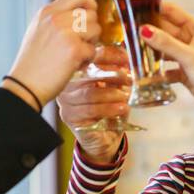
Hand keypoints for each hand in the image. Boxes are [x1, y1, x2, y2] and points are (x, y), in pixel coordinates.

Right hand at [3, 0, 100, 109]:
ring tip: (77, 54)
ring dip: (91, 44)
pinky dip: (87, 60)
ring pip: (96, 29)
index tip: (90, 15)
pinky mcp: (74, 50)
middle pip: (91, 13)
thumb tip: (80, 11)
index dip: (90, 4)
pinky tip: (74, 65)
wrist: (25, 85)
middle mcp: (56, 18)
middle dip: (91, 29)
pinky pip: (93, 50)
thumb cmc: (32, 63)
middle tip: (81, 42)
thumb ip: (56, 18)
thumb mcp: (38, 30)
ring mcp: (66, 33)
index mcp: (47, 11)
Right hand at [57, 44, 131, 161]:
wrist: (104, 137)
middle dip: (112, 75)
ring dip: (112, 94)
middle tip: (128, 79)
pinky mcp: (69, 117)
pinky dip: (108, 109)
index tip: (127, 60)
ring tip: (126, 96)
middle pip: (88, 73)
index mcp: (77, 70)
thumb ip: (118, 72)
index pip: (91, 56)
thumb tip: (128, 60)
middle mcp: (67, 83)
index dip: (110, 56)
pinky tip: (121, 108)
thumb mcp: (116, 86)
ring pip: (90, 93)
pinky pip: (90, 110)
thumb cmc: (109, 108)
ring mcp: (65, 100)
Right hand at [136, 0, 193, 138]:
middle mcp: (192, 39)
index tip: (136, 8)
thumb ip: (165, 43)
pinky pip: (167, 67)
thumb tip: (143, 29)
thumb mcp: (188, 56)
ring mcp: (188, 55)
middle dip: (149, 32)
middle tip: (128, 32)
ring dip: (152, 51)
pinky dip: (158, 70)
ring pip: (165, 49)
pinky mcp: (184, 71)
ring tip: (133, 51)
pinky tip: (147, 73)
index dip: (155, 8)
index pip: (172, 12)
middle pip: (165, 30)